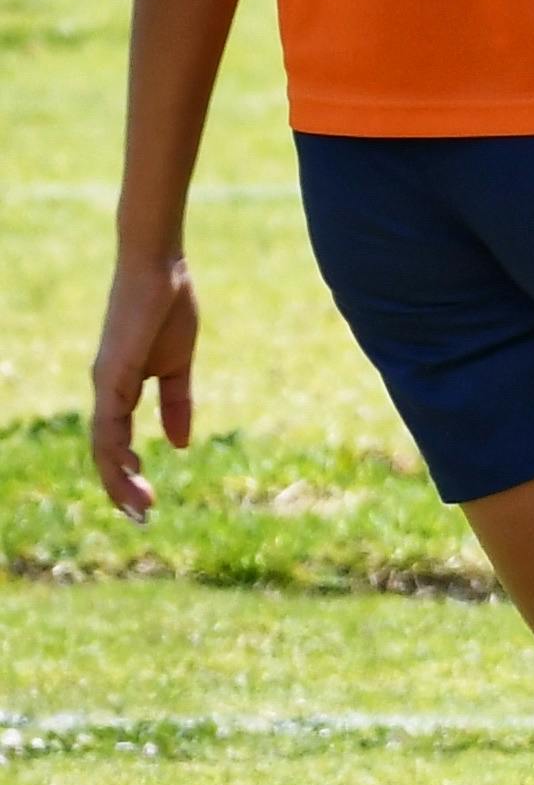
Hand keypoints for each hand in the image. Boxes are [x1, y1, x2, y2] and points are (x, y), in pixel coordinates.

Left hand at [91, 254, 199, 519]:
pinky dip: (115, 453)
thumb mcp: (178, 365)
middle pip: (104, 453)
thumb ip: (177, 403)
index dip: (127, 474)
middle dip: (121, 489)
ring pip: (102, 446)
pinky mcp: (111, 375)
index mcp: (120, 388)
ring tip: (141, 508)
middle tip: (143, 517)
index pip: (115, 443)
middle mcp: (106, 391)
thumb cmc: (168, 307)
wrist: (159, 268)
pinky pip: (108, 424)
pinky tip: (130, 471)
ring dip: (119, 481)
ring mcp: (105, 384)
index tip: (147, 501)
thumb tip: (179, 444)